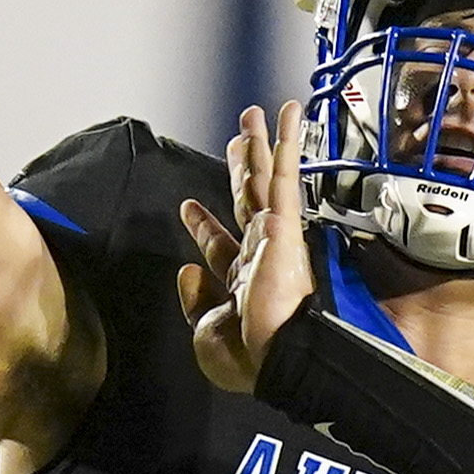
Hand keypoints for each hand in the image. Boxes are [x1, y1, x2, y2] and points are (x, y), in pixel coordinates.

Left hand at [179, 103, 315, 395]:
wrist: (275, 359)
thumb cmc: (246, 356)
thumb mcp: (205, 330)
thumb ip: (195, 299)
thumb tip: (185, 271)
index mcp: (240, 280)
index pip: (218, 243)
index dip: (201, 225)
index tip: (188, 207)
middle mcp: (259, 254)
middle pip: (245, 200)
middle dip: (238, 171)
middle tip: (236, 141)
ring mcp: (274, 237)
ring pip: (264, 179)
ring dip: (260, 146)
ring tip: (254, 115)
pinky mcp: (284, 225)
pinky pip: (284, 176)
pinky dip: (286, 144)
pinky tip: (288, 116)